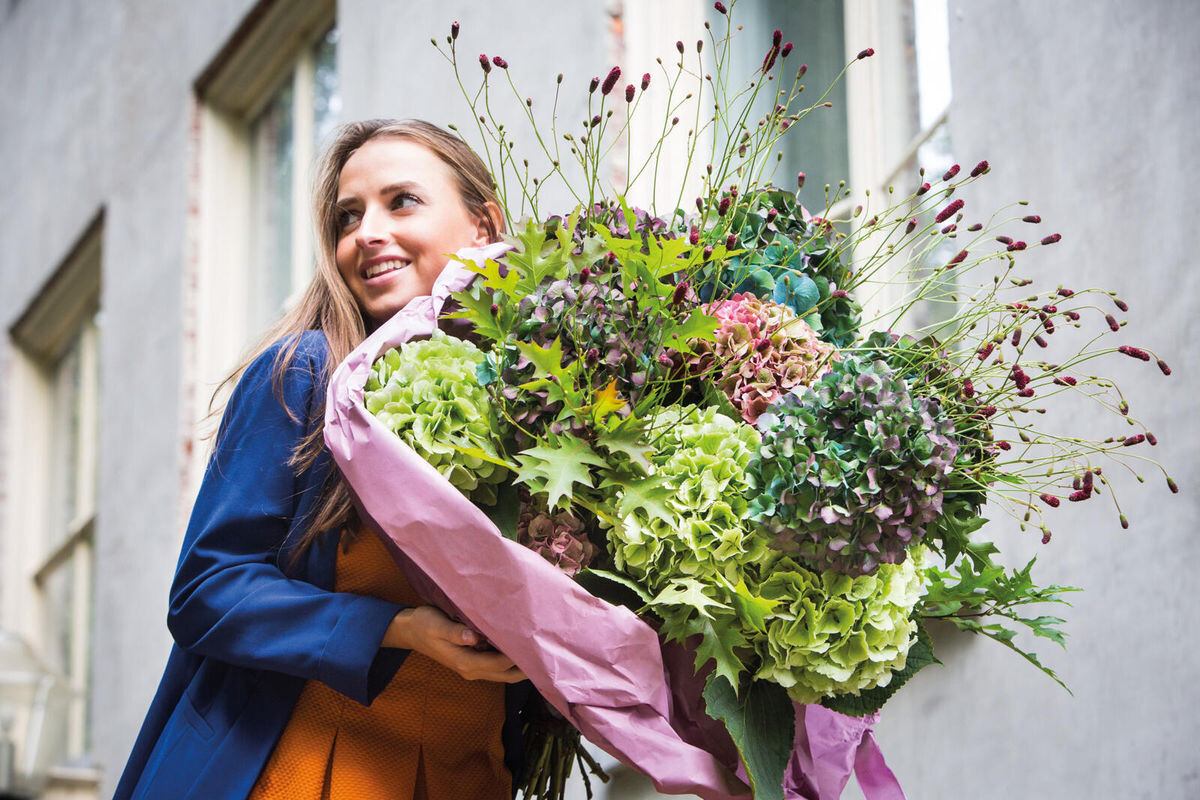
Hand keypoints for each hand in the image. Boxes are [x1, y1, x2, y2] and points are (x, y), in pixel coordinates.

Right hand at [383, 605, 526, 683]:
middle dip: (526, 667)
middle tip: (546, 653)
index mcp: (465, 663)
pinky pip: (497, 667)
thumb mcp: (437, 626)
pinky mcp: (473, 661)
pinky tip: (520, 649)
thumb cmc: (424, 625)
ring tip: (538, 652)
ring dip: (520, 666)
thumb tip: (474, 638)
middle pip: (506, 674)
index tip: (533, 644)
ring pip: (504, 674)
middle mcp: (472, 670)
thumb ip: (456, 632)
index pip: (499, 664)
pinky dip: (511, 662)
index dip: (517, 657)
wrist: (410, 631)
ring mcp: (473, 668)